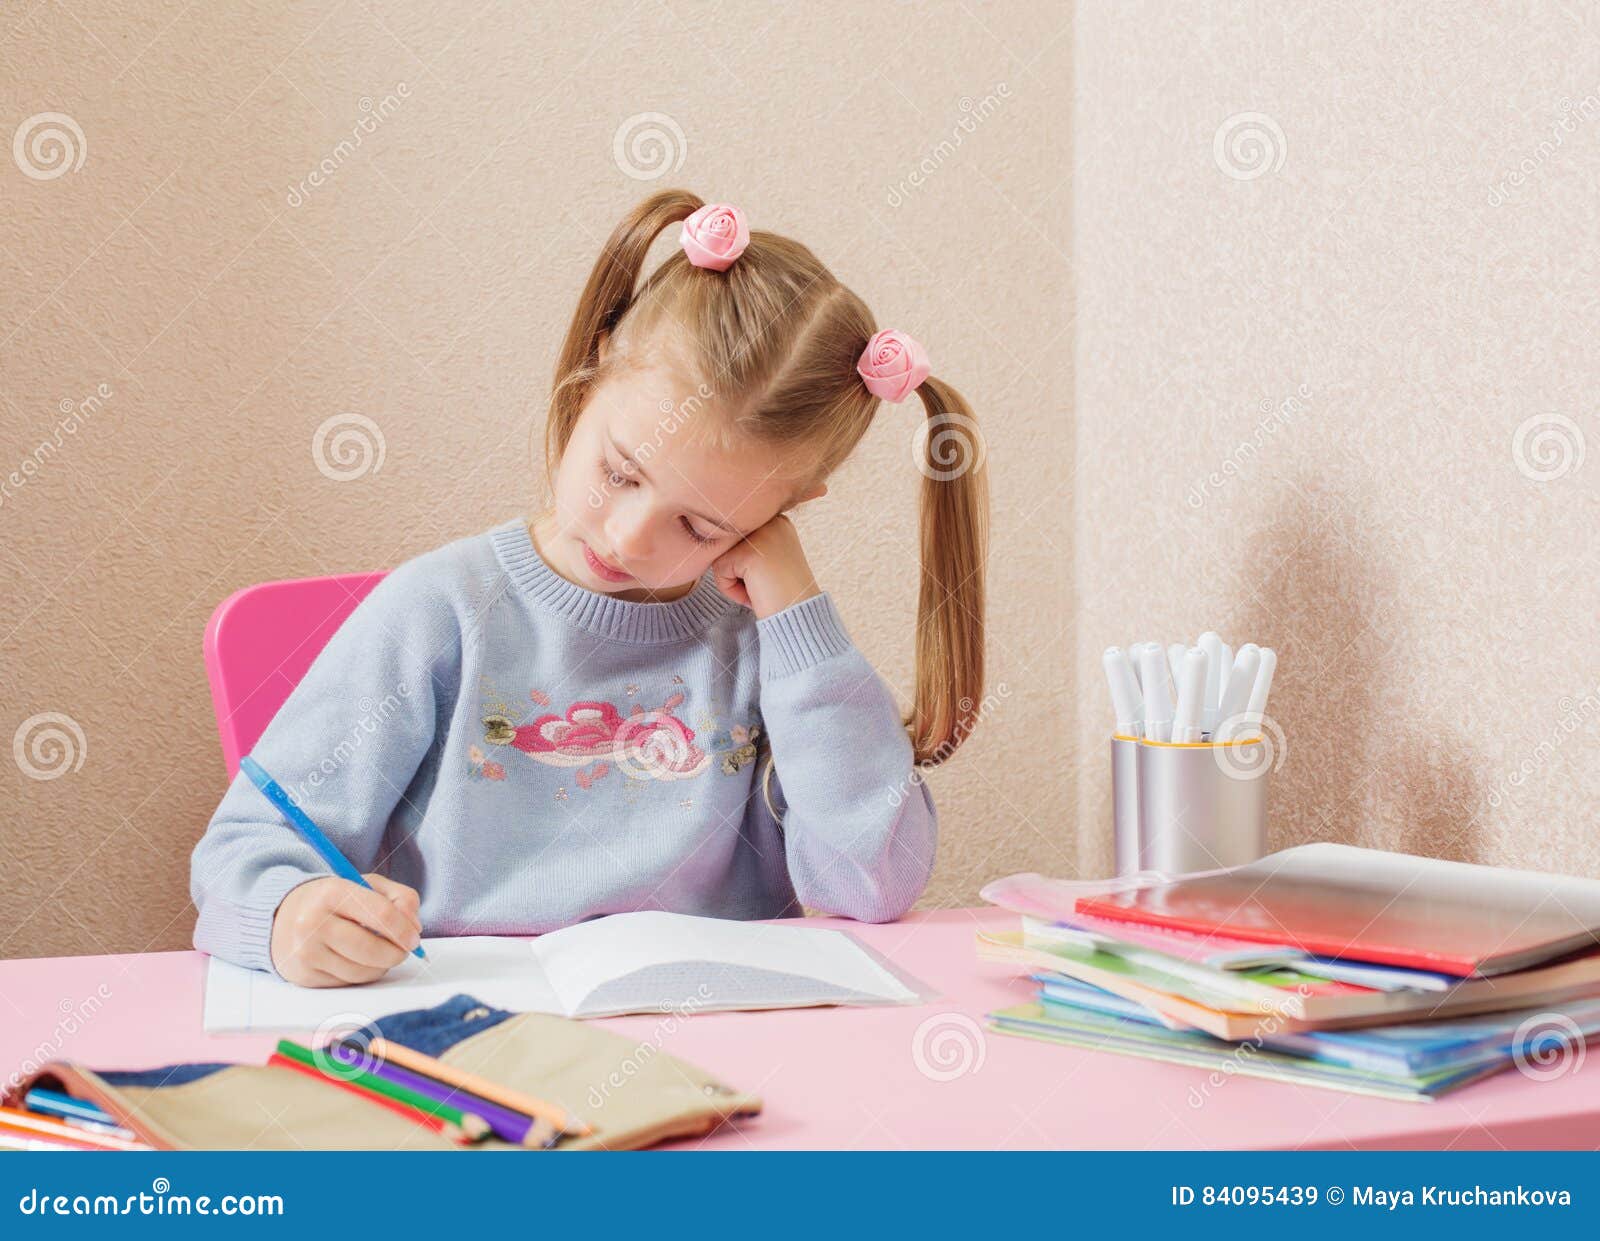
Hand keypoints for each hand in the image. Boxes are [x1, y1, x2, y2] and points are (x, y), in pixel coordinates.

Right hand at [269, 873, 422, 986]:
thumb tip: (414, 928)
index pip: (381, 914)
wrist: (283, 916)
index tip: (415, 939)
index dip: (404, 930)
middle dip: (396, 953)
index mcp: (332, 892)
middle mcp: (314, 923)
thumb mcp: (366, 884)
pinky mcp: (305, 976)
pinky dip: (363, 974)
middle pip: (372, 949)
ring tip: (379, 951)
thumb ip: (400, 898)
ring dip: (381, 965)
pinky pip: (348, 982)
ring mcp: (307, 952)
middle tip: (403, 950)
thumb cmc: (334, 900)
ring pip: (363, 971)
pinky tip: (358, 960)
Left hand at [711, 514, 821, 619]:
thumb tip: (714, 539)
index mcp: (777, 520)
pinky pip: (720, 572)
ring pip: (721, 557)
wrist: (801, 615)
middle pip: (728, 545)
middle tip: (765, 584)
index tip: (769, 577)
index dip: (746, 565)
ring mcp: (760, 536)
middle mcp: (770, 521)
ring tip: (761, 588)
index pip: (737, 537)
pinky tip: (756, 594)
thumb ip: (749, 544)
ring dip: (735, 581)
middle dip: (739, 571)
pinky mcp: (747, 554)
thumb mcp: (770, 558)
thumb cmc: (784, 593)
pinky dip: (733, 591)